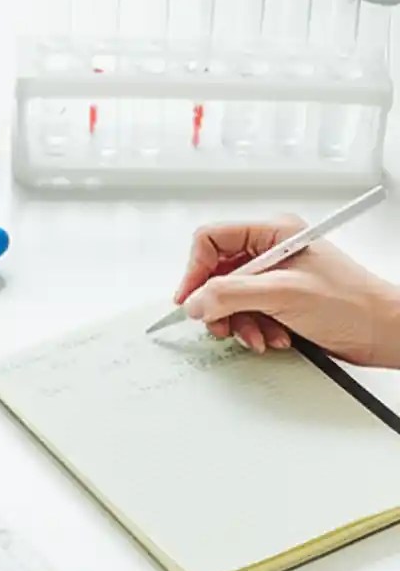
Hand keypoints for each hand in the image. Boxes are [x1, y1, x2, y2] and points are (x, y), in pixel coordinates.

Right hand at [174, 215, 399, 367]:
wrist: (384, 333)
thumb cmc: (352, 303)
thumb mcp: (284, 294)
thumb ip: (231, 294)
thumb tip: (195, 301)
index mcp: (273, 233)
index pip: (212, 239)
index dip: (196, 270)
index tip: (190, 299)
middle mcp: (270, 251)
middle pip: (216, 273)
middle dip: (219, 304)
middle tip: (222, 324)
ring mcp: (274, 277)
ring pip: (228, 298)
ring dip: (238, 322)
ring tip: (258, 335)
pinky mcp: (278, 301)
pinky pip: (245, 314)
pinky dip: (253, 330)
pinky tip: (272, 337)